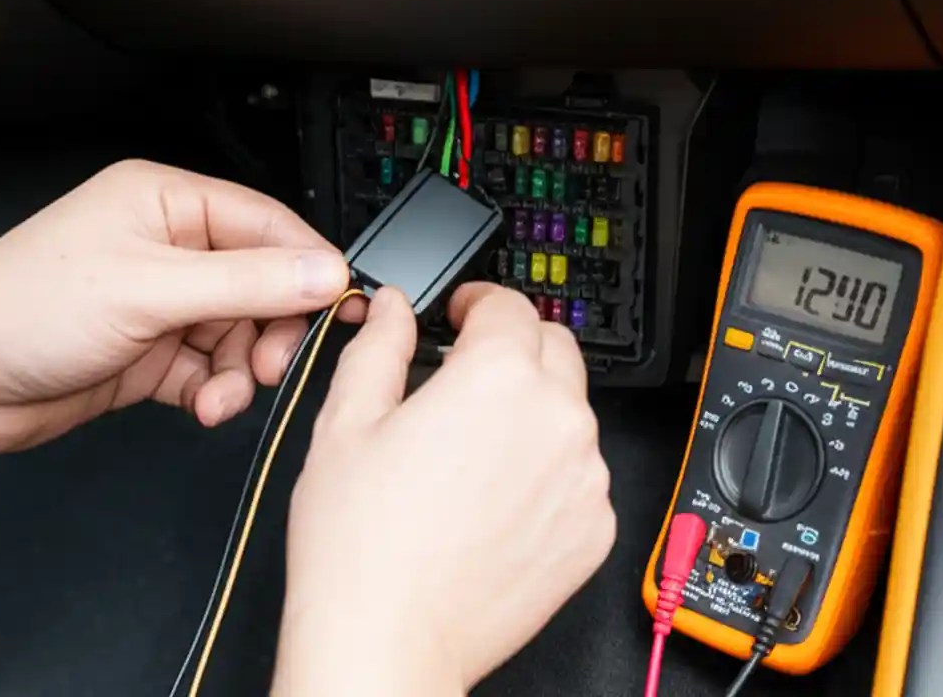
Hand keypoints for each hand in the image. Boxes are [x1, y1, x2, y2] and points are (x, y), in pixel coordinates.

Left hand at [0, 160, 350, 454]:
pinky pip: (210, 371)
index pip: (266, 224)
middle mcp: (166, 248)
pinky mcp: (149, 353)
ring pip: (239, 335)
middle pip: (262, 285)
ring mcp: (158, 303)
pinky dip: (215, 392)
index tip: (344, 306)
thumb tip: (324, 272)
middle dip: (273, 329)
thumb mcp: (151, 289)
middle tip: (272, 363)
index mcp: (165, 203)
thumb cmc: (20, 311)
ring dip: (241, 370)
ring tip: (223, 393)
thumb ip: (248, 282)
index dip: (309, 266)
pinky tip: (202, 405)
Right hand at [273, 284, 614, 695]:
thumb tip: (394, 309)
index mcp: (498, 378)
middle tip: (468, 376)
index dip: (479, 300)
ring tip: (472, 453)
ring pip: (570, 414)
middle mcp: (556, 420)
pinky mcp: (595, 530)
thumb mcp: (347, 422)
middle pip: (555, 348)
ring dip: (533, 411)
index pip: (509, 305)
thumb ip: (379, 346)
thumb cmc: (361, 545)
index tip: (464, 313)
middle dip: (514, 347)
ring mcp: (586, 479)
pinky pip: (581, 476)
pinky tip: (494, 501)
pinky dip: (548, 472)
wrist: (388, 641)